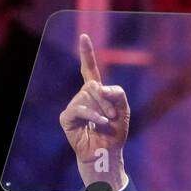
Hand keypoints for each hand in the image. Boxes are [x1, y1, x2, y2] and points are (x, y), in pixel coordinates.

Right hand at [58, 33, 129, 187]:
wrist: (107, 153)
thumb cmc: (115, 133)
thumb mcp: (124, 111)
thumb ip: (117, 93)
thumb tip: (99, 86)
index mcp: (96, 93)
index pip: (89, 69)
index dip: (86, 53)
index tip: (84, 36)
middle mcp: (83, 97)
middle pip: (92, 84)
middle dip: (106, 99)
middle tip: (112, 115)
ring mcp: (73, 106)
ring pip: (86, 95)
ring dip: (101, 108)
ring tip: (106, 121)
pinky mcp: (67, 118)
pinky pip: (79, 108)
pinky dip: (91, 115)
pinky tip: (98, 123)